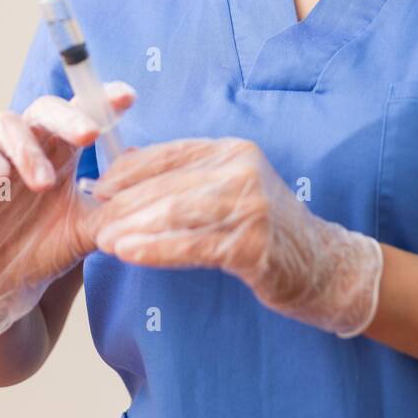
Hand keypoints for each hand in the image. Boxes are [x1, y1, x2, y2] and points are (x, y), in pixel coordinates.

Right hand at [0, 82, 135, 343]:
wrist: (3, 290)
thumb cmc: (46, 250)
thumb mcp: (88, 229)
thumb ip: (116, 207)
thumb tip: (153, 178)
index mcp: (60, 151)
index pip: (80, 112)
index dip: (101, 100)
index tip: (128, 97)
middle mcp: (26, 146)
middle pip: (43, 109)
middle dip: (68, 116)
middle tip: (91, 134)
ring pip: (4, 124)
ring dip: (27, 148)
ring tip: (45, 182)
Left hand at [88, 137, 382, 337]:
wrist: (325, 266)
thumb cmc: (269, 232)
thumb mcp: (231, 192)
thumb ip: (188, 179)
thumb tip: (126, 170)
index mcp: (234, 151)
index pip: (171, 152)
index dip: (130, 169)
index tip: (98, 186)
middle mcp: (243, 169)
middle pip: (168, 183)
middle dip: (124, 204)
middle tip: (92, 219)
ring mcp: (251, 205)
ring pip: (176, 212)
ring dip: (133, 227)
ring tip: (103, 239)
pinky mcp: (253, 243)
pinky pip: (192, 245)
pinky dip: (155, 249)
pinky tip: (129, 254)